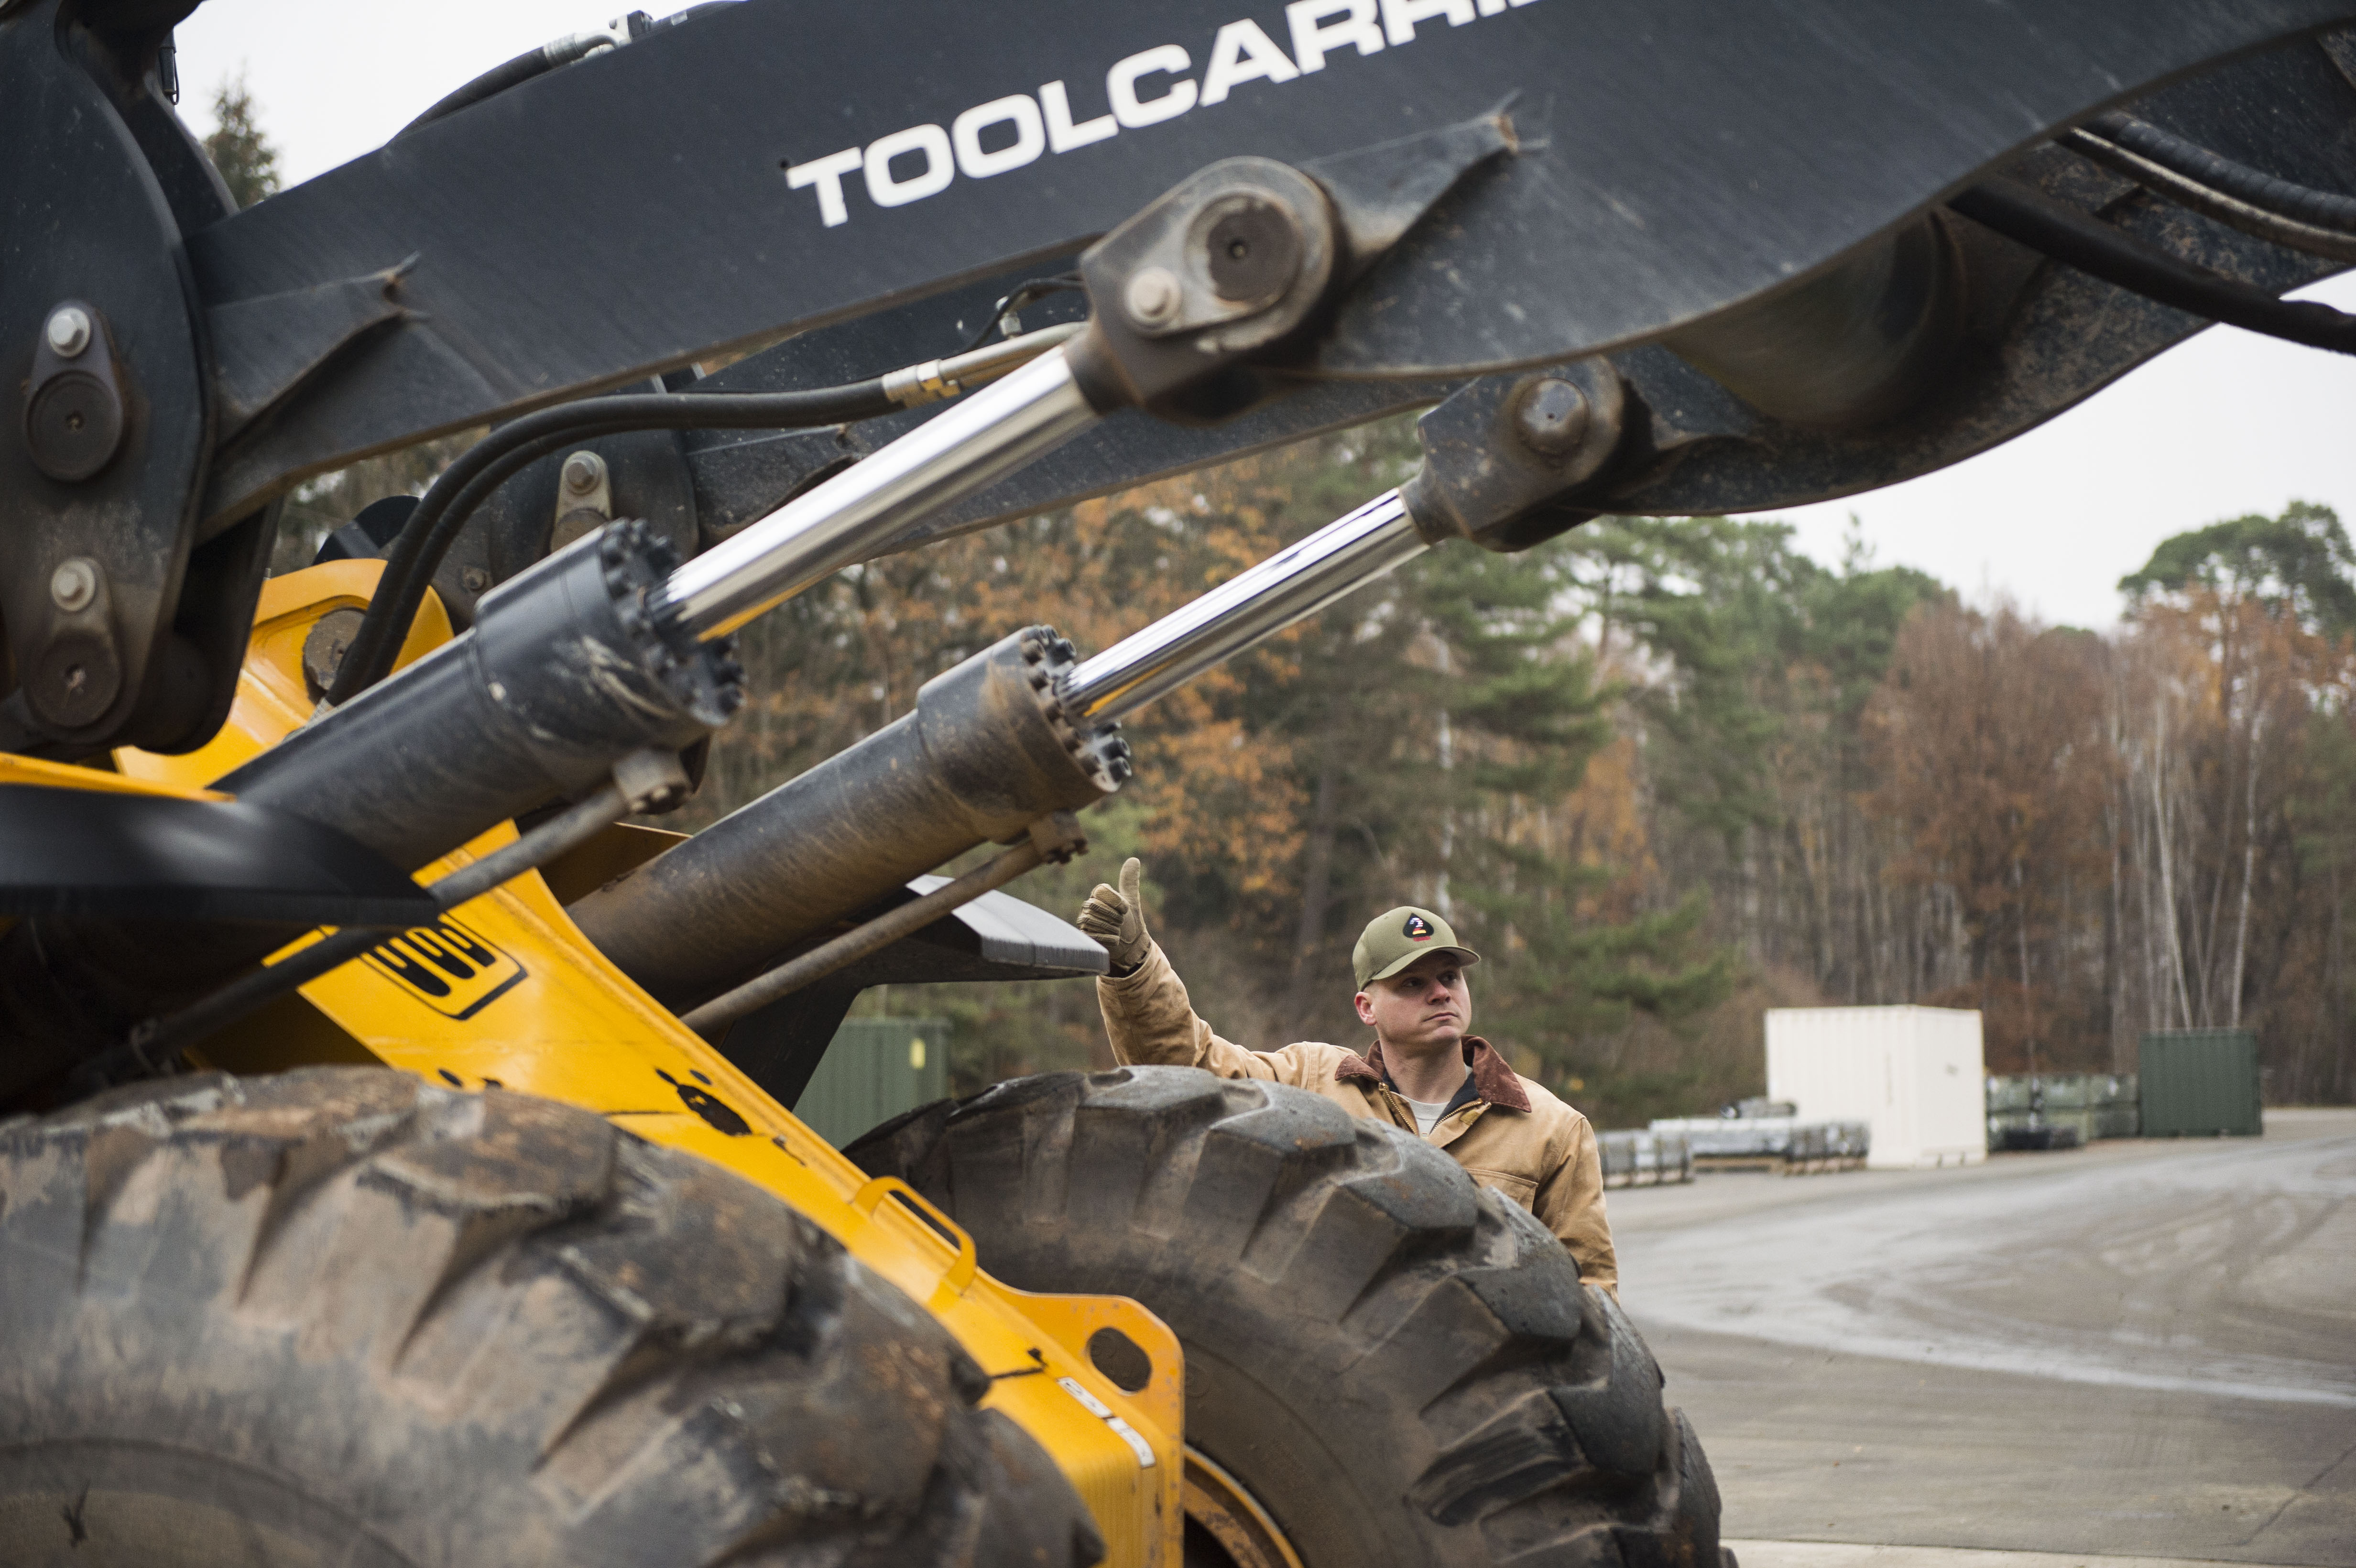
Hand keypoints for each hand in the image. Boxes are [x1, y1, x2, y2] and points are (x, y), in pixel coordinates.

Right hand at [1077, 857, 1149, 972]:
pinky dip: (1110, 938)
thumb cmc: (1130, 922)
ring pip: (1094, 920)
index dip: (1116, 901)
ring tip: (1117, 930)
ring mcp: (1084, 921)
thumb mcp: (1131, 900)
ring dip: (1112, 927)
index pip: (1101, 890)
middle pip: (1097, 906)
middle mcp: (1088, 906)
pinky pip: (1094, 934)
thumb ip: (1129, 881)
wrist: (1132, 946)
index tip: (1125, 909)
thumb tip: (1134, 859)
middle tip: (1121, 922)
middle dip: (1114, 916)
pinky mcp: (1085, 936)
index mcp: (1098, 895)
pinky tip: (1115, 940)